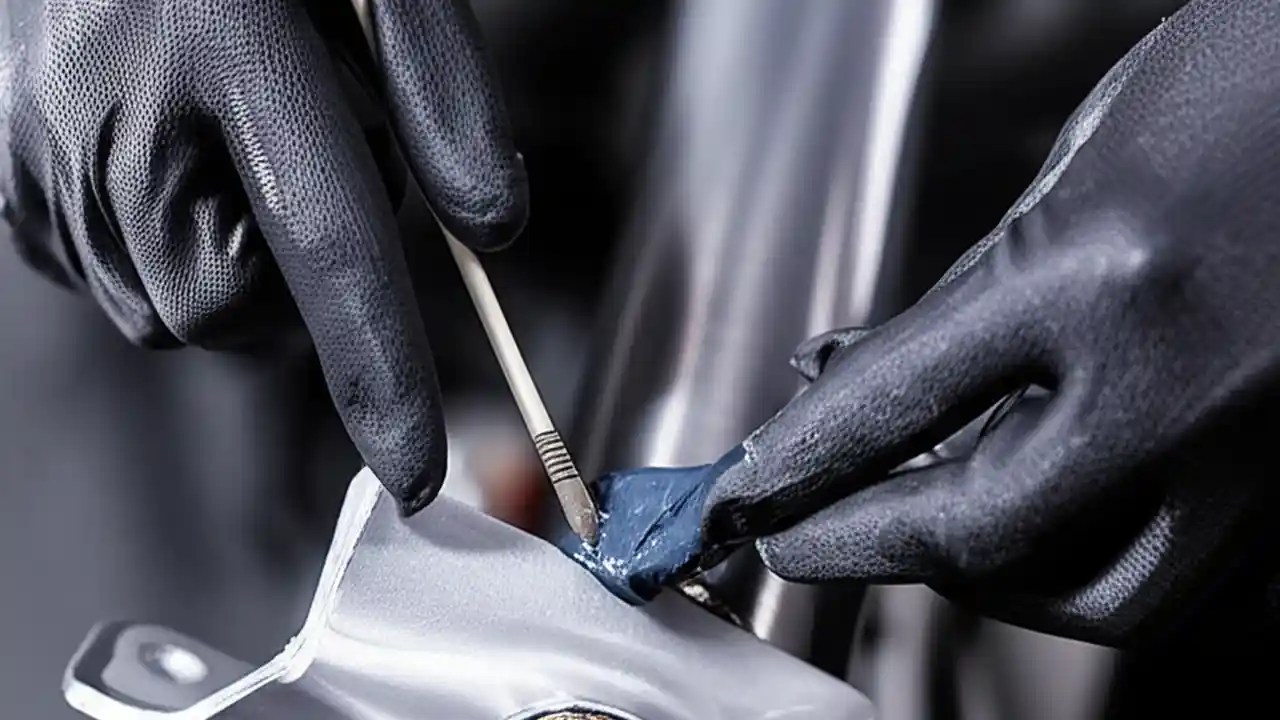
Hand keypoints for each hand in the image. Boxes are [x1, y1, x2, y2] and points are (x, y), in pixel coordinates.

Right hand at [0, 0, 527, 512]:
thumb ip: (443, 100)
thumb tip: (492, 231)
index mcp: (233, 46)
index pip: (328, 248)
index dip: (380, 374)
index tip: (416, 472)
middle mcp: (118, 109)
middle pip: (228, 309)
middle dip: (292, 287)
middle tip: (301, 177)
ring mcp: (42, 149)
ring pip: (167, 312)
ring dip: (230, 271)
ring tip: (230, 151)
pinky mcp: (5, 178)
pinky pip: (108, 281)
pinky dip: (165, 258)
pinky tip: (171, 166)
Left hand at [585, 0, 1279, 645]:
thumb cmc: (1257, 83)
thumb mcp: (1086, 165)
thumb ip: (983, 291)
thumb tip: (864, 384)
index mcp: (1104, 268)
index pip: (895, 403)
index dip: (797, 460)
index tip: (745, 489)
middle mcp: (1189, 380)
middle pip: (981, 530)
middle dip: (861, 544)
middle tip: (800, 538)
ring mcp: (1271, 453)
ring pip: (1097, 595)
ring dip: (986, 577)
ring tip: (927, 538)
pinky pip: (1199, 591)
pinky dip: (1104, 576)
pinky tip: (1063, 537)